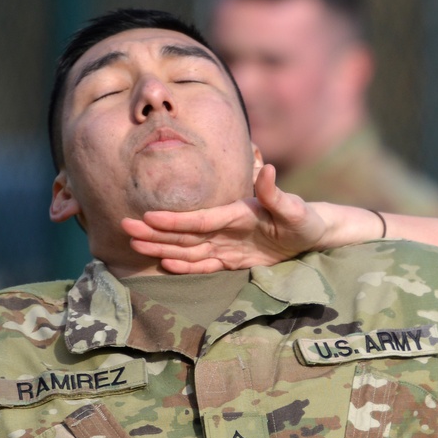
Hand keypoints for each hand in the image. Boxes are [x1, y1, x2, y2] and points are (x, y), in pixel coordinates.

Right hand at [121, 163, 344, 271]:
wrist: (312, 233)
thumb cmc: (306, 219)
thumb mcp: (296, 209)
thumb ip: (277, 194)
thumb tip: (269, 170)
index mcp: (236, 214)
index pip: (200, 220)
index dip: (176, 221)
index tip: (149, 217)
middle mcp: (226, 228)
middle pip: (185, 233)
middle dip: (155, 232)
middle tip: (125, 228)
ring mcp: (227, 244)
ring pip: (189, 249)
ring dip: (162, 247)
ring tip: (134, 244)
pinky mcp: (233, 260)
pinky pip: (205, 265)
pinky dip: (187, 267)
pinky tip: (164, 264)